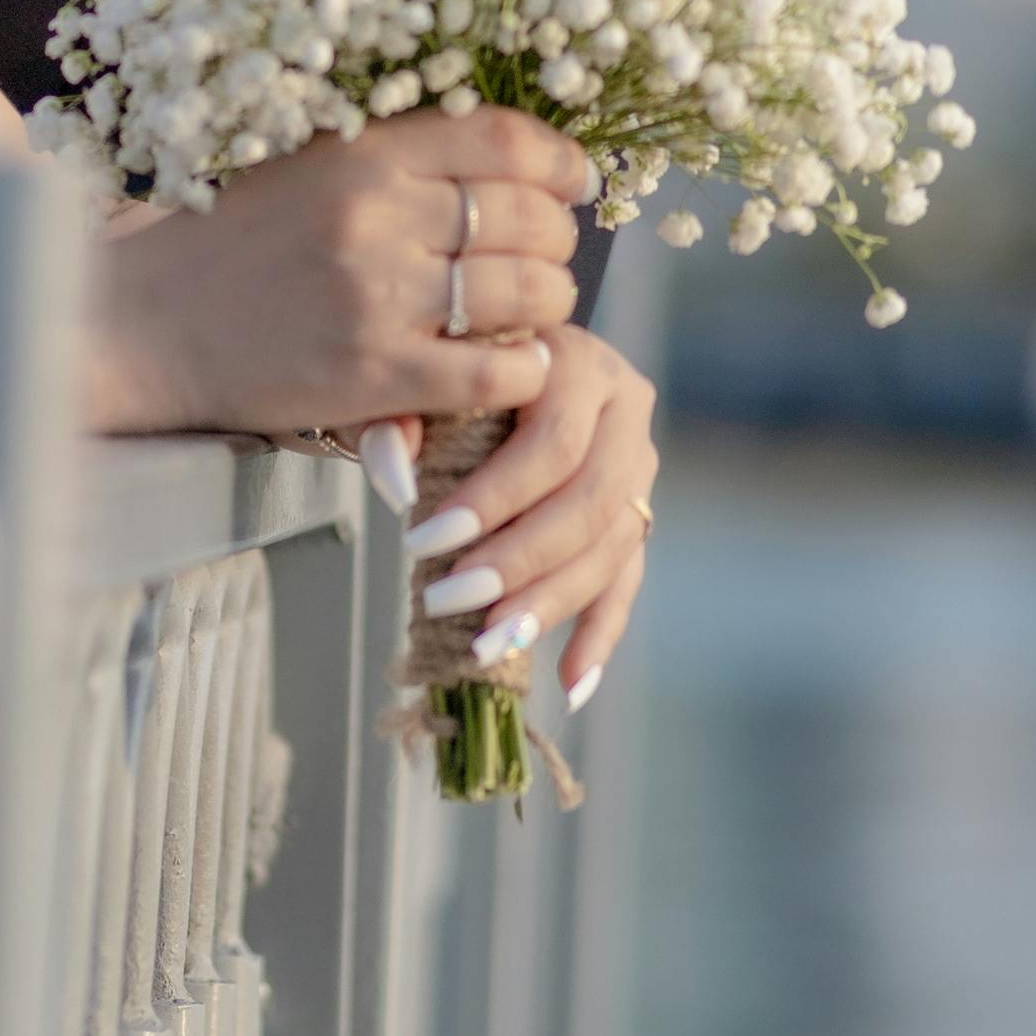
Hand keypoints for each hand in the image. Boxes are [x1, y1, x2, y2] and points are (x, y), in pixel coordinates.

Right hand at [81, 108, 588, 444]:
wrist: (149, 322)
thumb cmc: (237, 240)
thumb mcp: (311, 166)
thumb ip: (400, 157)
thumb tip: (517, 155)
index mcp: (363, 151)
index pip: (505, 140)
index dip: (562, 162)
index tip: (576, 182)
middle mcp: (376, 214)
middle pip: (530, 219)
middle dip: (556, 242)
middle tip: (542, 258)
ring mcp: (378, 295)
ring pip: (528, 294)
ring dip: (548, 305)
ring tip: (529, 312)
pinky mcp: (376, 372)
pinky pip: (497, 370)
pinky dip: (524, 368)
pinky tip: (513, 363)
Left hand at [386, 329, 656, 713]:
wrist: (490, 350)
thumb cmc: (447, 364)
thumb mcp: (418, 373)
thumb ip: (397, 417)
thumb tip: (396, 481)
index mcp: (574, 359)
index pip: (549, 443)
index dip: (491, 500)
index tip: (420, 542)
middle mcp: (623, 407)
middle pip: (587, 503)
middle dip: (516, 562)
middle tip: (446, 600)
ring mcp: (640, 462)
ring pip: (609, 547)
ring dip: (547, 604)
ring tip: (486, 646)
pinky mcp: (637, 511)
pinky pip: (627, 580)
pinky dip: (600, 635)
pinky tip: (569, 685)